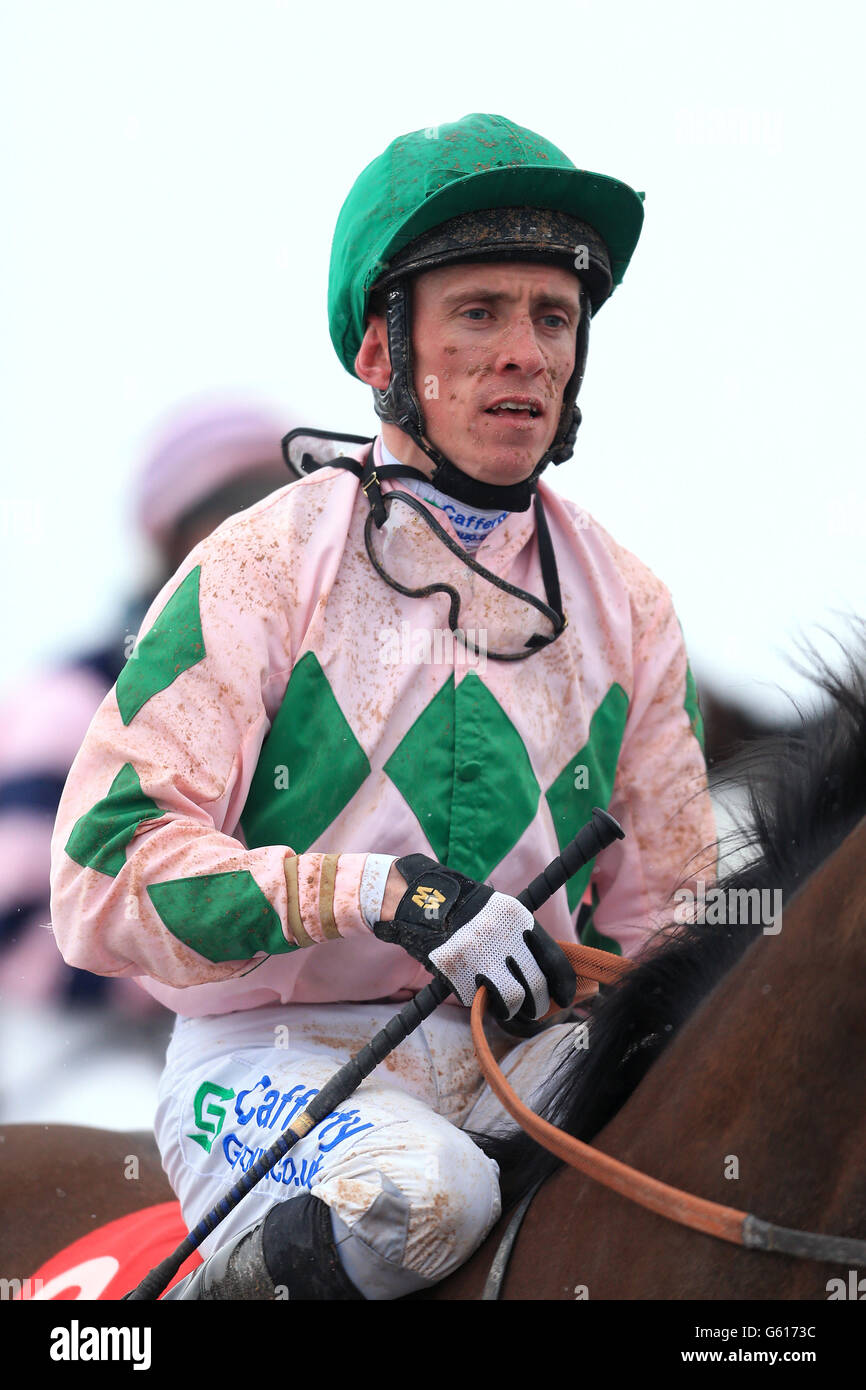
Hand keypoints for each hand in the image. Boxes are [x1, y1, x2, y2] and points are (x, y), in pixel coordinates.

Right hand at [372, 854, 574, 1020]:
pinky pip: (477, 998)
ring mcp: (478, 954)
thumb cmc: (464, 907)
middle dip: (537, 1005)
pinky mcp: (456, 970)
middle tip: (532, 1009)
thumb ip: (521, 938)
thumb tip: (546, 975)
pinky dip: (477, 999)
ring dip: (511, 1010)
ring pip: (511, 1000)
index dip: (563, 986)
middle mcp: (502, 936)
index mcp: (519, 919)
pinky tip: (473, 987)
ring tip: (505, 1007)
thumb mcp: (500, 911)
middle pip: (535, 986)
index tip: (564, 999)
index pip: (554, 960)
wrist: (420, 898)